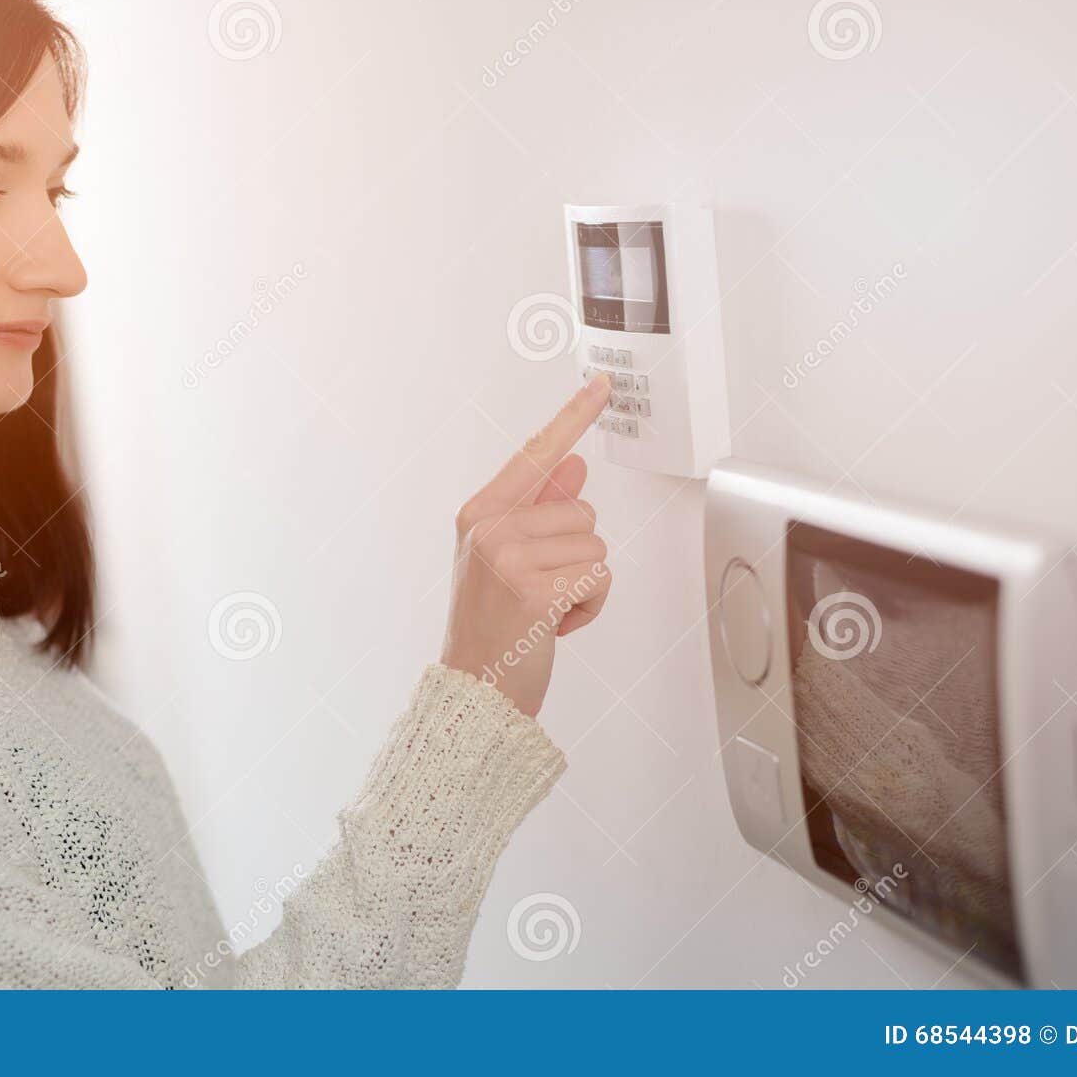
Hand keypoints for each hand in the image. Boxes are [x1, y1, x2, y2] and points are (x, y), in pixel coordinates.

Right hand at [438, 373, 614, 717]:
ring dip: (584, 585)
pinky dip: (590, 608)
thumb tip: (575, 466)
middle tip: (541, 592)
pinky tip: (557, 626)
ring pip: (595, 546)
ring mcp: (508, 556)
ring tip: (547, 611)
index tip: (602, 384)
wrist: (475, 691)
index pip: (536, 453)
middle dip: (577, 555)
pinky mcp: (532, 589)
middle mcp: (490, 527)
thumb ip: (539, 511)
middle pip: (581, 510)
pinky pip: (599, 579)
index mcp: (480, 513)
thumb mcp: (509, 561)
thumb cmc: (493, 628)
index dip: (573, 417)